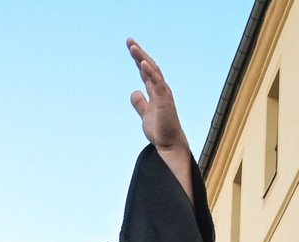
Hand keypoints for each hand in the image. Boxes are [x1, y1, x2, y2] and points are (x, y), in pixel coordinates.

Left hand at [128, 39, 194, 198]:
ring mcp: (164, 93)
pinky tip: (143, 63)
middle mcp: (161, 89)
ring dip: (143, 58)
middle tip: (129, 41)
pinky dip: (150, 73)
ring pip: (153, 71)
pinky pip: (157, 83)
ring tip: (133, 47)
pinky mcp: (165, 100)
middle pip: (150, 66)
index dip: (139, 59)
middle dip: (140, 53)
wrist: (169, 144)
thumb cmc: (160, 130)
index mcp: (156, 91)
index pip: (146, 71)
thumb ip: (140, 103)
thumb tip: (134, 92)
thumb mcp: (145, 114)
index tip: (131, 47)